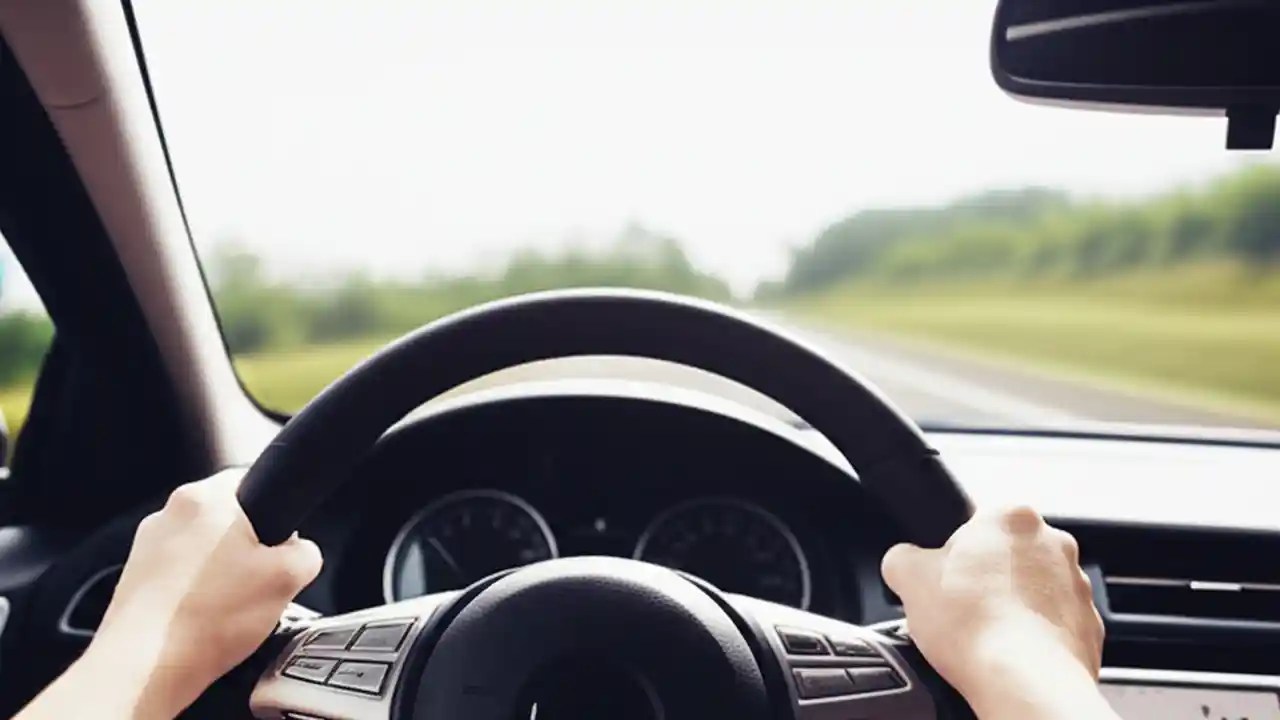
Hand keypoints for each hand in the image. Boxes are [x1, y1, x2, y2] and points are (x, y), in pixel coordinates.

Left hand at [88, 469, 322, 717]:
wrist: (147, 668)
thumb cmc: (207, 619)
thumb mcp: (289, 579)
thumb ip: (307, 551)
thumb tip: (299, 552)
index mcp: (207, 498)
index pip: (256, 478)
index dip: (278, 513)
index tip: (279, 543)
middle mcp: (171, 512)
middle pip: (229, 517)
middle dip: (248, 547)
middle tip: (259, 581)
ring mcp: (147, 544)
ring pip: (203, 547)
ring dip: (219, 570)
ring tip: (227, 606)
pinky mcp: (135, 575)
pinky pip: (179, 573)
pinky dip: (194, 591)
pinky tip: (203, 617)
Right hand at [881, 506, 1113, 719]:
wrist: (1023, 681)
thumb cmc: (973, 624)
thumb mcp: (908, 576)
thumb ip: (902, 556)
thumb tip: (903, 561)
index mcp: (1010, 516)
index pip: (973, 524)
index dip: (953, 555)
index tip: (944, 581)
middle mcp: (1053, 543)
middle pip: (1006, 555)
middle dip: (985, 579)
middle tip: (960, 608)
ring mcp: (1076, 585)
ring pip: (1032, 589)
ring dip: (1011, 606)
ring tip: (984, 635)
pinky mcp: (1089, 625)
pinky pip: (1053, 625)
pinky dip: (1033, 636)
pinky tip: (1009, 652)